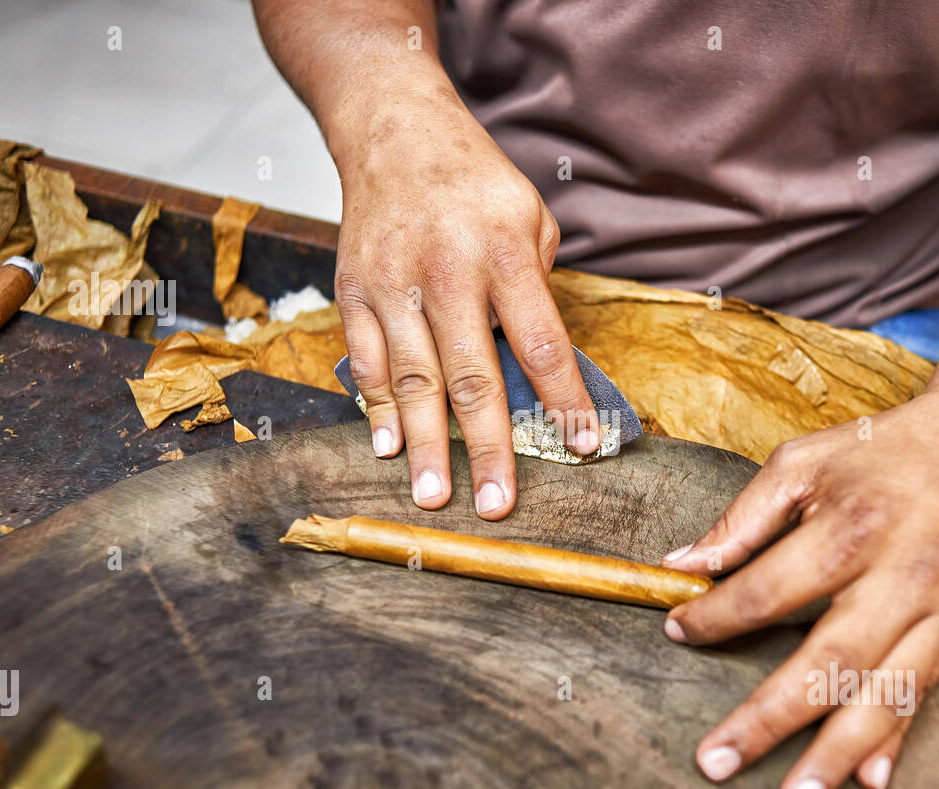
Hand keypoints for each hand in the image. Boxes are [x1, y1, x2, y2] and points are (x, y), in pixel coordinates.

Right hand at [330, 72, 598, 518]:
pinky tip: (388, 448)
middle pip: (473, 375)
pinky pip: (366, 361)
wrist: (394, 133)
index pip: (542, 341)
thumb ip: (537, 290)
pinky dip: (377, 409)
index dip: (564, 398)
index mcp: (503, 251)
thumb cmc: (474, 184)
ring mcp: (393, 283)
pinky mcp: (354, 290)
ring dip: (425, 445)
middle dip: (488, 446)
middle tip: (496, 504)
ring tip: (434, 497)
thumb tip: (544, 368)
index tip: (584, 445)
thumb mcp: (529, 218)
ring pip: (413, 379)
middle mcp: (446, 271)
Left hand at [661, 392, 938, 788]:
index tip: (678, 629)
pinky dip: (894, 741)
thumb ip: (742, 518)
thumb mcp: (804, 462)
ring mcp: (935, 612)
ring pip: (881, 696)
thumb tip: (681, 564)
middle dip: (770, 718)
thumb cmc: (886, 453)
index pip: (769, 591)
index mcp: (853, 529)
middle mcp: (899, 578)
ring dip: (835, 754)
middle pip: (828, 662)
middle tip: (718, 760)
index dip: (717, 616)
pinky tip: (867, 780)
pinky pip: (922, 696)